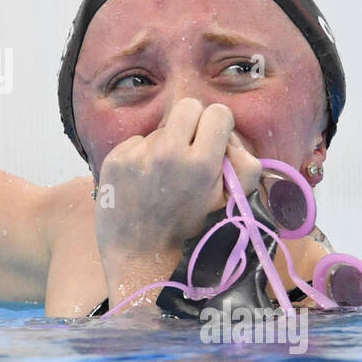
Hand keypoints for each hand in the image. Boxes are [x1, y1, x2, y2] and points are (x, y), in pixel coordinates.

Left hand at [94, 98, 260, 302]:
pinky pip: (137, 142)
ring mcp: (138, 154)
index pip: (218, 112)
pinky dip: (142, 156)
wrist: (139, 254)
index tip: (212, 142)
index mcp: (202, 163)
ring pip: (161, 129)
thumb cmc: (189, 229)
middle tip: (189, 149)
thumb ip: (245, 166)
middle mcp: (168, 152)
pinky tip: (142, 182)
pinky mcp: (116, 157)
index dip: (218, 127)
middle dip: (192, 124)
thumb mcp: (229, 202)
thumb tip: (229, 139)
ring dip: (166, 145)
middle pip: (187, 107)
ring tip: (163, 178)